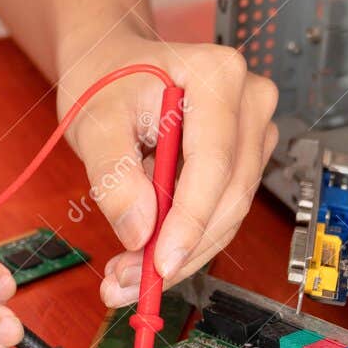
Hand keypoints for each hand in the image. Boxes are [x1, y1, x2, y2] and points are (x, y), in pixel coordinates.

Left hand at [56, 31, 279, 306]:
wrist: (112, 65)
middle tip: (131, 282)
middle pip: (229, 195)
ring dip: (181, 253)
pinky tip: (147, 257)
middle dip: (180, 248)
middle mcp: (248, 101)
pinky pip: (222, 212)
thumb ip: (114, 176)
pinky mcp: (245, 158)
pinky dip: (185, 241)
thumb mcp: (94, 122)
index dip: (189, 220)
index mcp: (217, 76)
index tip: (160, 263)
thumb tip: (139, 231)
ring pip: (229, 213)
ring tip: (128, 276)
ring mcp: (252, 131)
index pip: (214, 161)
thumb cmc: (106, 78)